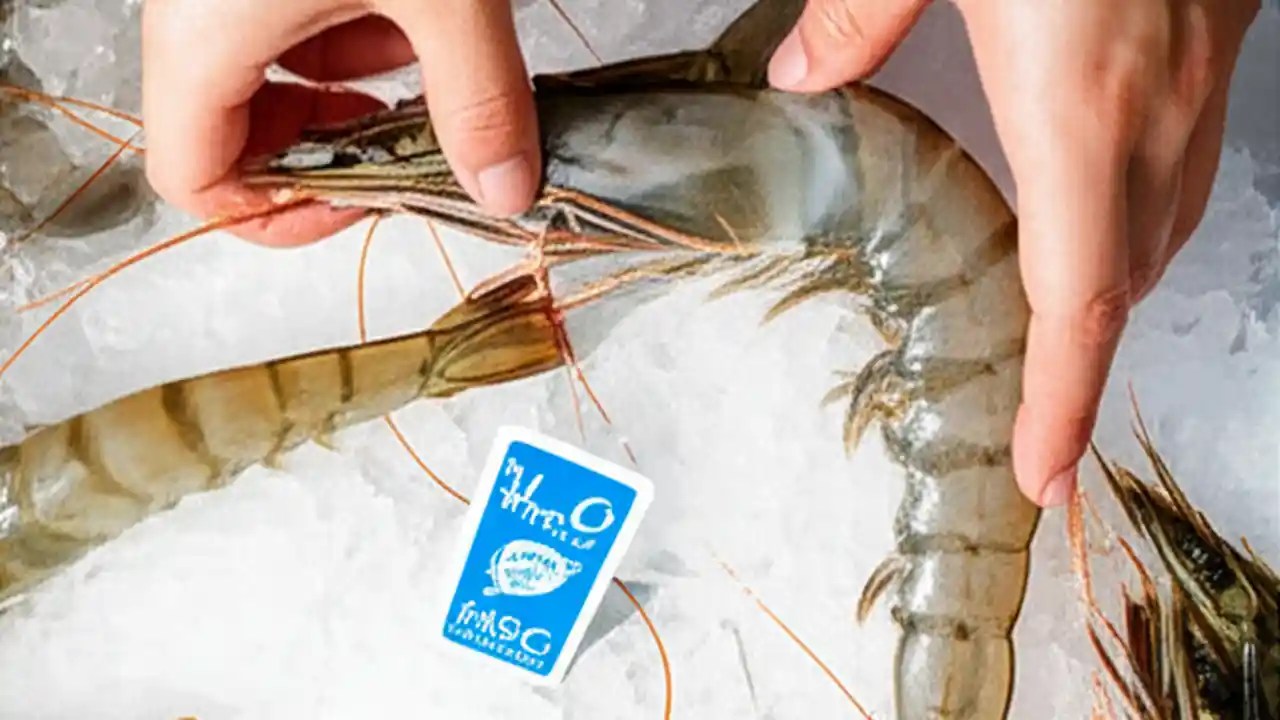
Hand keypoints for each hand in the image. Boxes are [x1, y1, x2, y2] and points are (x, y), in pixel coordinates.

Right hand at [141, 0, 540, 245]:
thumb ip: (479, 100)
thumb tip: (505, 187)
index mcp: (205, 37)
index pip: (195, 179)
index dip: (278, 217)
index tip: (358, 205)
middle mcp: (199, 11)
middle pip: (233, 131)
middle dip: (327, 156)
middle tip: (401, 158)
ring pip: (274, 73)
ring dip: (355, 97)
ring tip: (433, 87)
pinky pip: (297, 18)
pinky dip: (358, 38)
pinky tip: (425, 31)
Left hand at [767, 0, 1259, 506]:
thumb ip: (863, 15)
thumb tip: (804, 76)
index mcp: (1081, 104)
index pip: (1077, 296)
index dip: (1062, 399)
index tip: (1039, 470)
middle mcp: (1155, 111)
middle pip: (1124, 272)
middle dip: (1078, 350)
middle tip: (1029, 410)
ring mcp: (1201, 79)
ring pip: (1167, 223)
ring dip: (1110, 284)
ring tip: (1055, 328)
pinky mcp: (1216, 41)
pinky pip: (1184, 164)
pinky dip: (1140, 213)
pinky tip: (1098, 200)